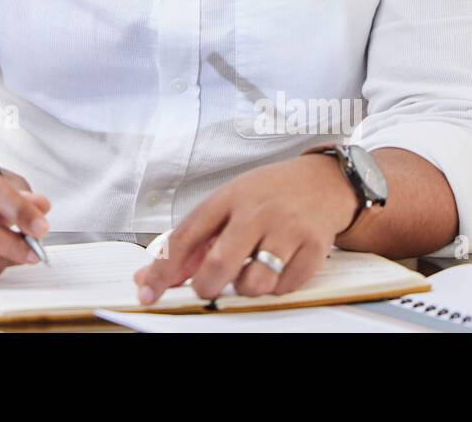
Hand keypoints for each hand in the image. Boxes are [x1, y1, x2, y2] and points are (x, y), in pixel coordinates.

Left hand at [133, 154, 358, 303]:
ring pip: (254, 283)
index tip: (147, 292)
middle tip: (207, 288)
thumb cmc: (267, 194)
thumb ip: (192, 242)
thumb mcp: (227, 204)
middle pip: (219, 264)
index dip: (162, 269)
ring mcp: (287, 229)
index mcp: (226, 198)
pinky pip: (285, 287)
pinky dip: (277, 287)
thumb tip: (151, 275)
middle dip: (206, 286)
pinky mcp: (314, 247)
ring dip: (246, 287)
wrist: (323, 180)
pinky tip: (279, 267)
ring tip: (251, 270)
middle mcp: (255, 212)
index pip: (185, 237)